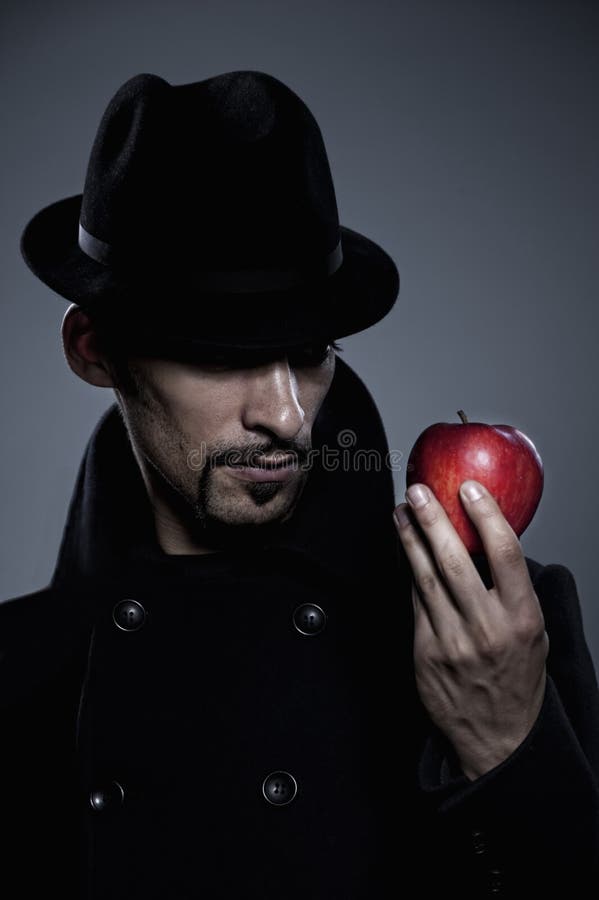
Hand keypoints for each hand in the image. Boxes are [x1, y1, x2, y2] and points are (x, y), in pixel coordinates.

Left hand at [393, 479, 548, 780]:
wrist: (497, 737)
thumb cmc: (517, 678)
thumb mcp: (534, 633)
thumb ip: (514, 590)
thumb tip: (490, 538)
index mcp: (522, 619)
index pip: (505, 554)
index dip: (486, 515)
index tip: (470, 488)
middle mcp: (487, 628)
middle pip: (454, 560)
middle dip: (433, 519)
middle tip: (418, 490)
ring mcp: (452, 642)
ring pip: (425, 577)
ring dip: (410, 539)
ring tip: (401, 512)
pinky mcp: (425, 652)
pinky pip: (415, 602)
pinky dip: (409, 572)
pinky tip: (404, 551)